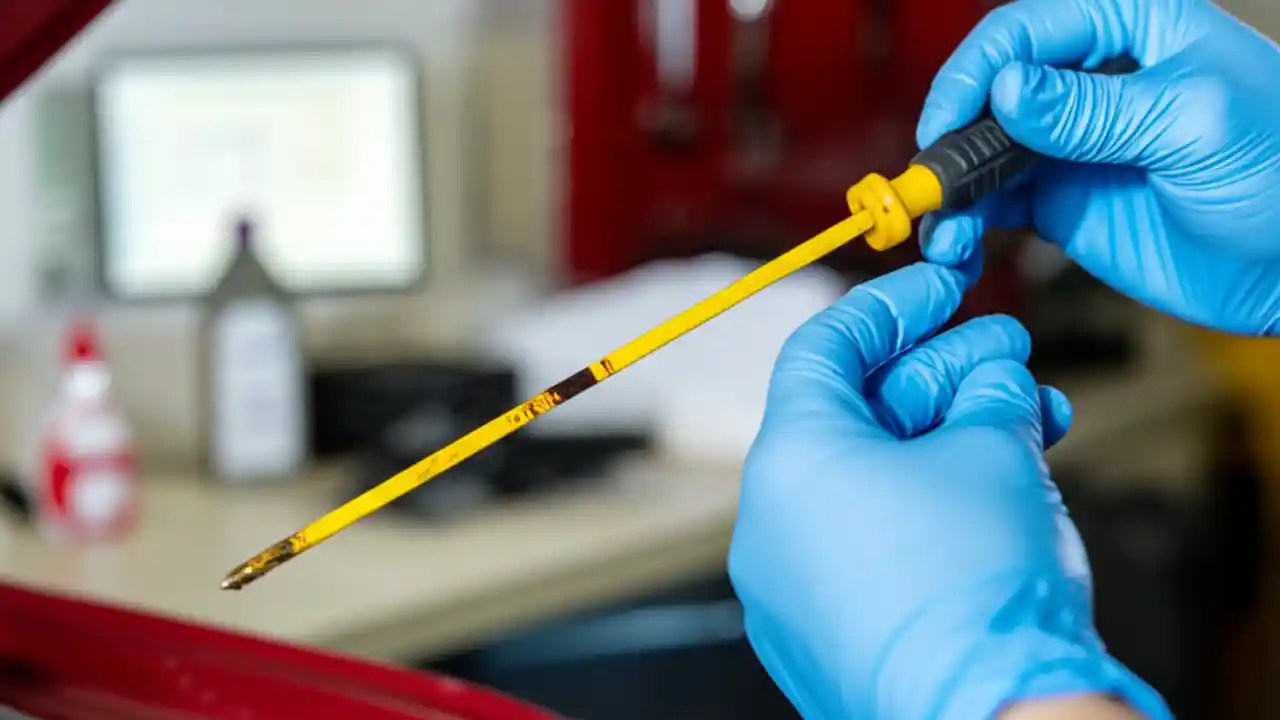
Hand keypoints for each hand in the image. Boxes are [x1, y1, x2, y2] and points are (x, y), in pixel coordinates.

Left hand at [729, 263, 1168, 718]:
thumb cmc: (978, 591)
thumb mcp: (994, 453)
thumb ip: (987, 394)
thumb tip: (992, 380)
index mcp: (789, 462)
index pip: (824, 348)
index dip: (890, 305)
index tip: (941, 285)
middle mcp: (771, 523)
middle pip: (854, 415)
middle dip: (940, 374)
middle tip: (1008, 353)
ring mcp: (793, 585)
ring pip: (871, 481)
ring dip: (948, 438)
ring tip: (1028, 416)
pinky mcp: (827, 631)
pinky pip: (870, 540)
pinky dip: (926, 502)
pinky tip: (996, 483)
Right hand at [917, 0, 1279, 335]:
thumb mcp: (1191, 122)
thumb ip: (1094, 108)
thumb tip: (1008, 90)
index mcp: (1131, 29)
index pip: (1026, 31)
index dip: (976, 73)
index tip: (948, 123)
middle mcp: (1092, 81)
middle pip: (990, 90)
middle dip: (951, 135)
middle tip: (932, 182)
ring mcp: (1071, 144)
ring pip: (982, 152)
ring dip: (951, 189)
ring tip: (942, 229)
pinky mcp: (1061, 201)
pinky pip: (995, 205)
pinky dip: (966, 225)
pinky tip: (957, 244)